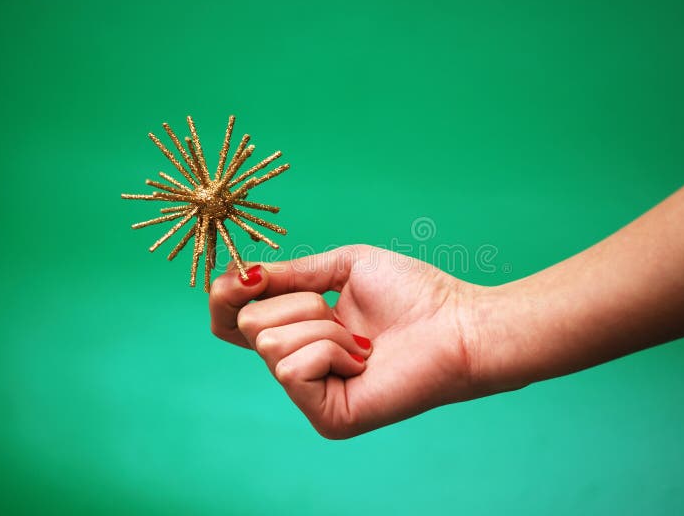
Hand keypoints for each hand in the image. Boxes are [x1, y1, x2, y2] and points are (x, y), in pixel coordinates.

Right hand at [209, 245, 508, 438]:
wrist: (458, 324)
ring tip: (363, 341)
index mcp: (300, 330)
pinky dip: (330, 350)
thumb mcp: (342, 267)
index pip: (232, 321)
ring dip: (322, 326)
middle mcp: (299, 364)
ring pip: (270, 342)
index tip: (245, 276)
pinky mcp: (326, 417)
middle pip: (248, 324)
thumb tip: (242, 276)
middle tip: (342, 314)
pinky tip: (363, 359)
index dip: (225, 296)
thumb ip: (291, 274)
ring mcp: (310, 394)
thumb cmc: (413, 294)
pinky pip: (292, 369)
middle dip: (298, 303)